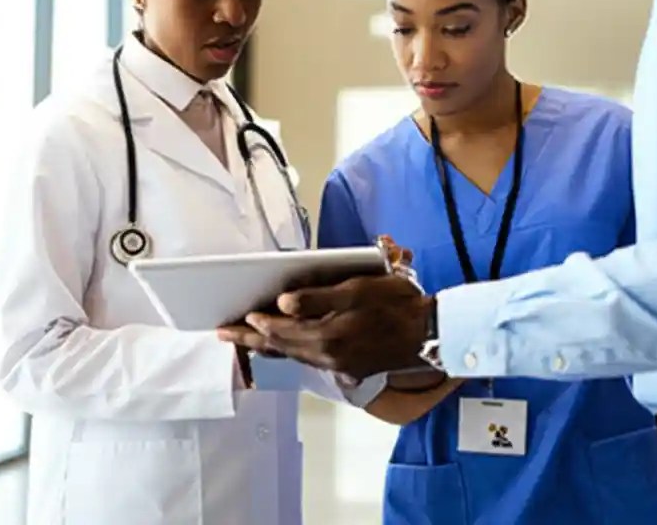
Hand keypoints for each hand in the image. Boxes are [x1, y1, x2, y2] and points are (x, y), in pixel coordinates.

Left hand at [217, 274, 431, 381]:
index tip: (239, 317)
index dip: (257, 324)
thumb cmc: (397, 304)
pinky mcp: (349, 367)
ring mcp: (339, 365)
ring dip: (269, 346)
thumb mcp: (358, 290)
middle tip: (225, 335)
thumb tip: (283, 303)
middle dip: (251, 339)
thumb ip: (318, 298)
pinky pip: (310, 359)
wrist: (431, 333)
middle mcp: (328, 356)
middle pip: (281, 348)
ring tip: (249, 339)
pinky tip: (287, 345)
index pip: (281, 332)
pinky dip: (291, 351)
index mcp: (327, 337)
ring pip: (294, 356)